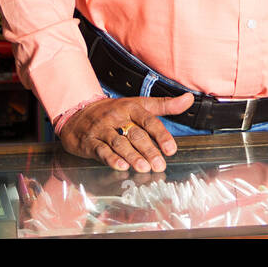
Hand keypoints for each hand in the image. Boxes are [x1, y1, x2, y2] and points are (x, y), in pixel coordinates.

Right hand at [59, 94, 192, 171]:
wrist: (78, 112)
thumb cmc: (114, 112)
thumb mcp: (139, 104)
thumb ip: (165, 105)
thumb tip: (189, 99)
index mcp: (131, 107)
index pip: (149, 120)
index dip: (161, 135)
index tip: (171, 149)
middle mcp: (117, 117)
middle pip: (135, 134)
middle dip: (149, 150)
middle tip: (160, 164)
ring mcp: (102, 129)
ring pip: (119, 143)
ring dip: (132, 156)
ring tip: (144, 168)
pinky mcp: (90, 141)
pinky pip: (101, 150)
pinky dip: (111, 159)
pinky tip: (121, 166)